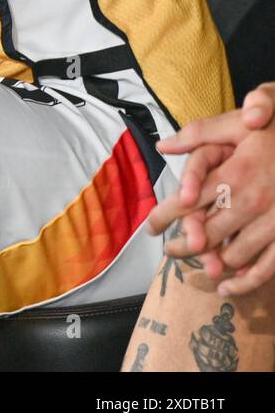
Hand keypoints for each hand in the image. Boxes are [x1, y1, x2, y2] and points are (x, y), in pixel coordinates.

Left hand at [151, 83, 274, 294]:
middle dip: (182, 245)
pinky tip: (228, 286)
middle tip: (170, 249)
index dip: (162, 217)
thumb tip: (162, 146)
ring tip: (199, 262)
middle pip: (203, 234)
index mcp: (233, 174)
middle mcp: (250, 202)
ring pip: (231, 255)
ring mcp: (273, 223)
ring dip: (211, 262)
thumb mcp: (240, 125)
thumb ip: (200, 133)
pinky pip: (266, 267)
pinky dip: (245, 282)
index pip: (184, 202)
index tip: (150, 227)